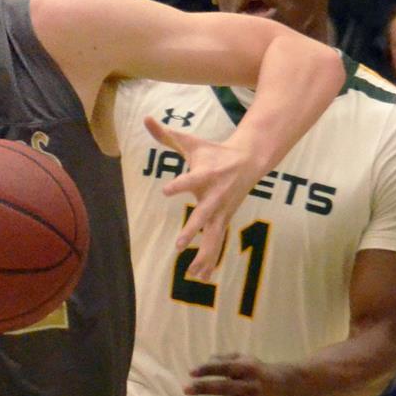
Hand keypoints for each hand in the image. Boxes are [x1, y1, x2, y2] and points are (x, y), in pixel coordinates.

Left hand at [145, 118, 266, 276]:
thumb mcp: (191, 142)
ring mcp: (222, 211)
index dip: (178, 185)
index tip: (166, 190)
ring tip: (192, 274)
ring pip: (214, 236)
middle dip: (192, 230)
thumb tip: (145, 118)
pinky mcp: (225, 220)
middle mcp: (214, 196)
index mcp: (206, 175)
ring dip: (204, 254)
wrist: (250, 160)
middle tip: (178, 244)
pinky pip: (217, 242)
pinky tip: (201, 277)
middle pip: (203, 216)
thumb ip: (167, 134)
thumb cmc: (214, 152)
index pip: (190, 180)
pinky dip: (210, 259)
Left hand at [187, 353, 288, 395]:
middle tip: (186, 389)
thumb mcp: (244, 360)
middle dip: (205, 388)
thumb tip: (206, 361)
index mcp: (248, 369)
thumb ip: (225, 359)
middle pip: (226, 387)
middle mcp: (252, 386)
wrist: (281, 389)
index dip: (208, 370)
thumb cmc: (255, 372)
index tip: (190, 373)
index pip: (225, 368)